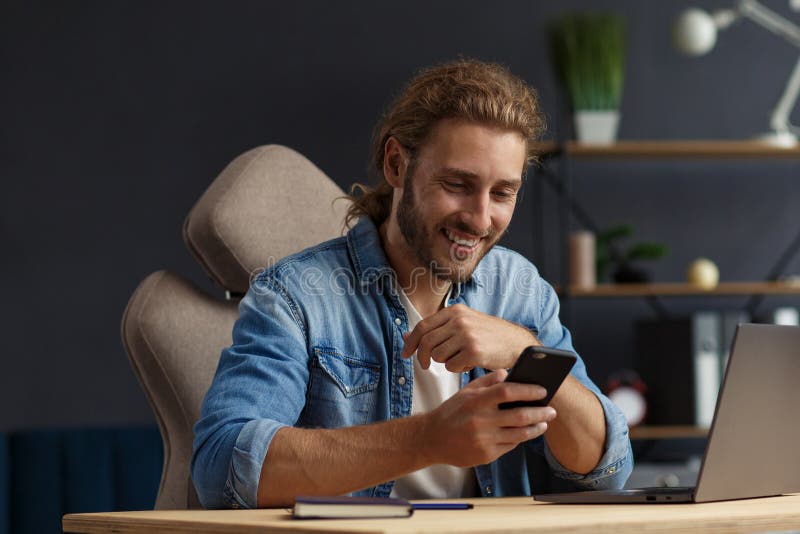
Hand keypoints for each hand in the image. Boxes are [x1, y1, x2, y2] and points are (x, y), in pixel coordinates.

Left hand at [401, 303, 537, 371]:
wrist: (517, 343)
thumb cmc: (488, 335)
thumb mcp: (463, 324)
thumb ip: (437, 329)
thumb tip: (405, 336)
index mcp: (455, 311)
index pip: (422, 326)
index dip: (410, 342)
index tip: (405, 354)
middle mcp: (459, 320)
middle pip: (426, 342)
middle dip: (422, 357)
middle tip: (424, 366)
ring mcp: (467, 335)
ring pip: (437, 356)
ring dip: (445, 362)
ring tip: (460, 358)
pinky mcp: (474, 351)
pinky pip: (451, 366)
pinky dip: (457, 369)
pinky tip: (470, 363)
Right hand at [423, 370, 555, 466]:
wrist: (431, 439)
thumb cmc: (451, 412)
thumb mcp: (465, 392)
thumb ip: (487, 382)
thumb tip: (507, 372)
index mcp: (476, 401)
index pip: (508, 391)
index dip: (528, 390)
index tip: (542, 390)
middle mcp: (481, 421)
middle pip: (519, 415)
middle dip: (540, 412)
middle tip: (551, 410)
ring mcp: (484, 440)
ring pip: (519, 434)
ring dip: (536, 428)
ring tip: (544, 422)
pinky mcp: (486, 455)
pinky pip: (510, 446)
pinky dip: (520, 438)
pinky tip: (526, 433)